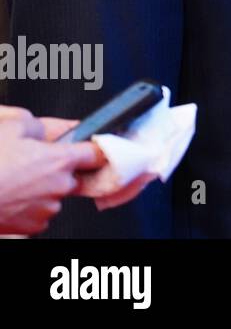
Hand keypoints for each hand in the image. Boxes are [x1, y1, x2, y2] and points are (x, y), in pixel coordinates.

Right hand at [0, 109, 103, 234]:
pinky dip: (29, 206)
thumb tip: (43, 129)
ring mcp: (48, 208)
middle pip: (73, 176)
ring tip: (14, 181)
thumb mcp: (12, 125)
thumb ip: (37, 124)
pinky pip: (39, 212)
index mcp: (61, 160)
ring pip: (54, 195)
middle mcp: (60, 186)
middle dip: (58, 170)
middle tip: (32, 165)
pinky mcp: (33, 226)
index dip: (96, 148)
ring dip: (41, 188)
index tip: (96, 147)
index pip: (98, 153)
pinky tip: (11, 196)